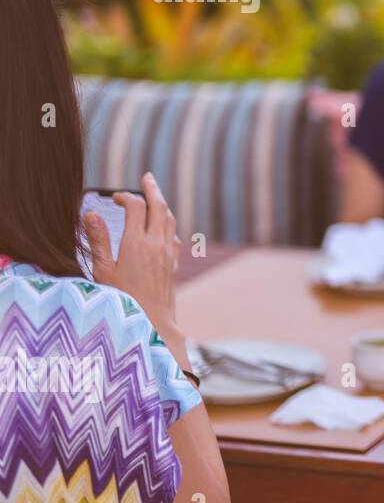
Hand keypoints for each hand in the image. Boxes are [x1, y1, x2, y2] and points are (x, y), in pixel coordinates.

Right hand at [84, 173, 184, 365]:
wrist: (152, 325)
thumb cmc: (121, 302)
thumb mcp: (102, 271)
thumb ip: (98, 241)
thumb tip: (90, 214)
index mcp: (136, 243)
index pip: (135, 207)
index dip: (125, 197)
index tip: (114, 198)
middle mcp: (156, 245)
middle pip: (159, 207)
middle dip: (153, 189)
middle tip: (148, 177)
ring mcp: (168, 254)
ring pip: (170, 220)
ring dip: (163, 205)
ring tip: (156, 196)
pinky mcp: (173, 264)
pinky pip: (174, 237)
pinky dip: (168, 225)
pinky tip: (163, 228)